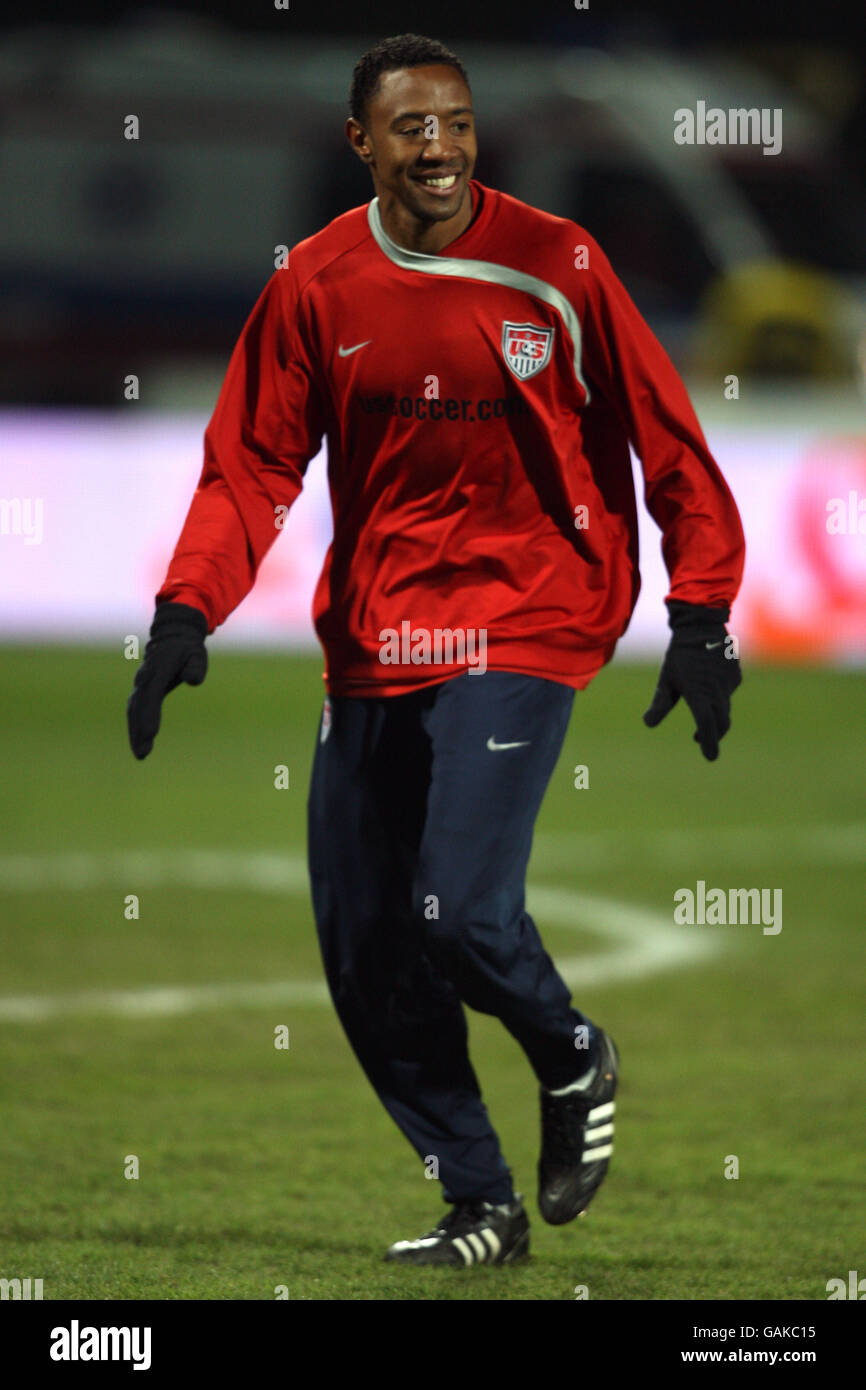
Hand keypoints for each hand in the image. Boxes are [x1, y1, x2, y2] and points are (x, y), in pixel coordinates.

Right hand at [127, 602, 207, 759]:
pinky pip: (135, 710)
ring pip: (133, 711)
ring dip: (135, 732)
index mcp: (157, 670)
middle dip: (139, 730)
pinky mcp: (142, 690)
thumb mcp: (197, 654)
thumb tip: (194, 680)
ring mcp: (141, 684)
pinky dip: (135, 726)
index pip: (151, 696)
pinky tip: (140, 744)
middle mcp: (145, 678)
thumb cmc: (188, 649)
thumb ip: (195, 667)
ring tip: (141, 755)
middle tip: (142, 753)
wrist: (172, 637)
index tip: (150, 735)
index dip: (150, 716)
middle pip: (138, 707)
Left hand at [643, 600, 740, 760]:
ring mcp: (729, 682)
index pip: (707, 725)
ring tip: (701, 709)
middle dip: (713, 734)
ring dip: (715, 714)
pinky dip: (720, 695)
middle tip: (700, 739)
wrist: (702, 624)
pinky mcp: (736, 675)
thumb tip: (648, 724)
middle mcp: (717, 690)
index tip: (710, 757)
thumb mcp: (666, 679)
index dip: (709, 743)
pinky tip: (709, 683)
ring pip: (725, 706)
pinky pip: (728, 691)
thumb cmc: (679, 655)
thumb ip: (659, 703)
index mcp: (699, 693)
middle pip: (721, 722)